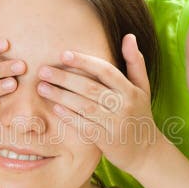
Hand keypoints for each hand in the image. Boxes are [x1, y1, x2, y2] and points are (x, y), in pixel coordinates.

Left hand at [36, 34, 158, 173]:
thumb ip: (135, 62)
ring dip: (61, 96)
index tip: (63, 54)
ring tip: (42, 87)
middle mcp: (124, 106)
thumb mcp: (142, 88)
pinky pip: (84, 126)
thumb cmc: (139, 113)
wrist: (146, 151)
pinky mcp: (106, 141)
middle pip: (90, 88)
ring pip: (84, 107)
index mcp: (131, 90)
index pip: (105, 71)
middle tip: (43, 71)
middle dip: (65, 78)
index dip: (84, 62)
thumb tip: (129, 36)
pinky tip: (54, 107)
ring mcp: (115, 124)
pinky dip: (69, 116)